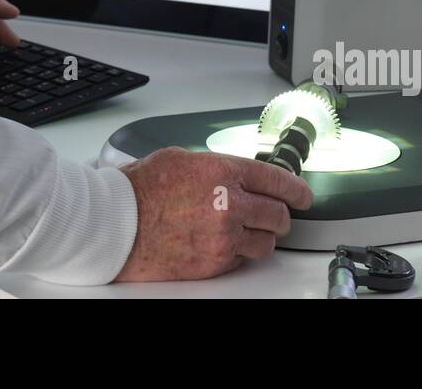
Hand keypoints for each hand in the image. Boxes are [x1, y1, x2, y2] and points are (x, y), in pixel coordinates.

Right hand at [114, 147, 311, 281]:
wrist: (118, 224)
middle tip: (274, 215)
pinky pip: (242, 260)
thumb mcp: (181, 159)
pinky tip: (222, 243)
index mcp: (223, 171)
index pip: (277, 180)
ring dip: (260, 236)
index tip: (303, 195)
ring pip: (266, 242)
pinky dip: (238, 253)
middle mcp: (230, 204)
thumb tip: (233, 174)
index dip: (296, 189)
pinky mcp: (215, 263)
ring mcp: (225, 237)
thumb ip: (214, 167)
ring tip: (244, 231)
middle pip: (278, 214)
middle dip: (279, 215)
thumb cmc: (141, 189)